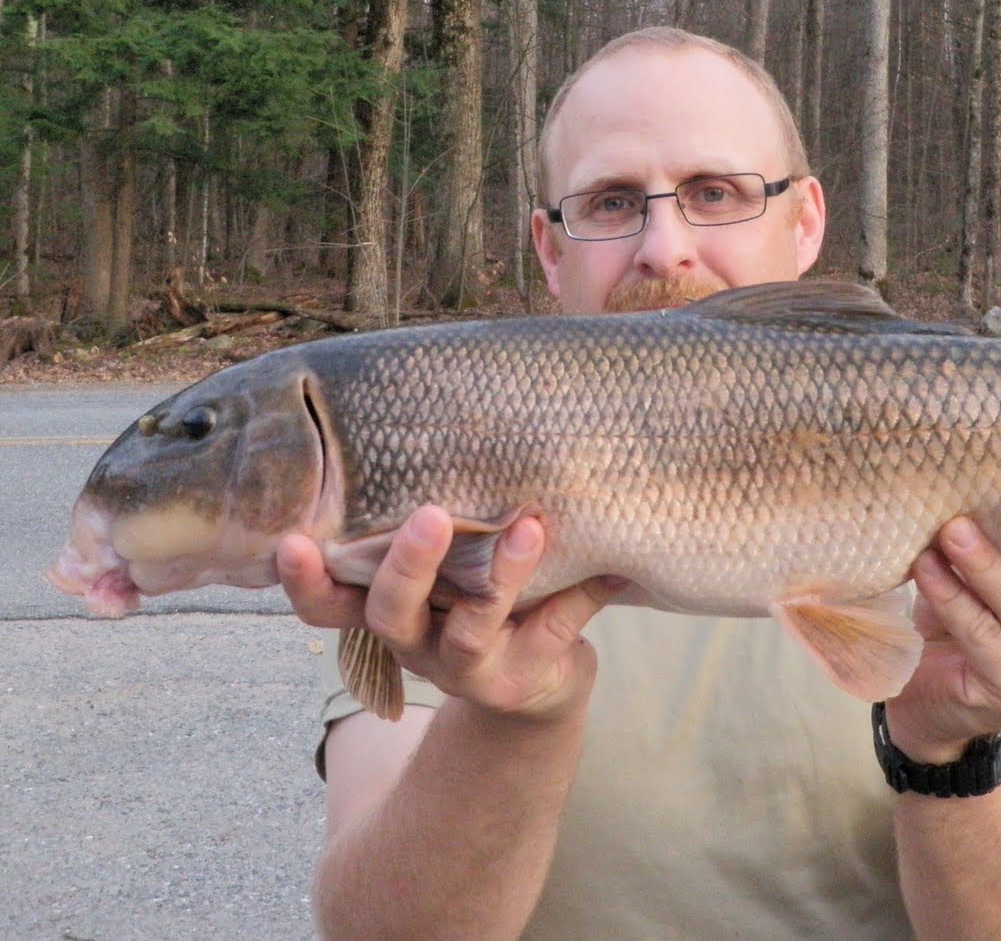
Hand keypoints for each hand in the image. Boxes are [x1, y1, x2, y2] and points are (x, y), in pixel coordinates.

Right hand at [278, 505, 620, 722]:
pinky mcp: (520, 681)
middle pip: (390, 614)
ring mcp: (467, 670)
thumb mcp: (455, 566)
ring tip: (531, 526)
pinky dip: (583, 596)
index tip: (288, 541)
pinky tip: (613, 570)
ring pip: (472, 629)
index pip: (326, 604)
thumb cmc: (485, 599)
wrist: (539, 685)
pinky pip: (552, 632)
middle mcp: (416, 643)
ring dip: (504, 575)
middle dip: (407, 565)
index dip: (303, 580)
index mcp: (389, 610)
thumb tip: (464, 414)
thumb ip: (444, 520)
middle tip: (430, 514)